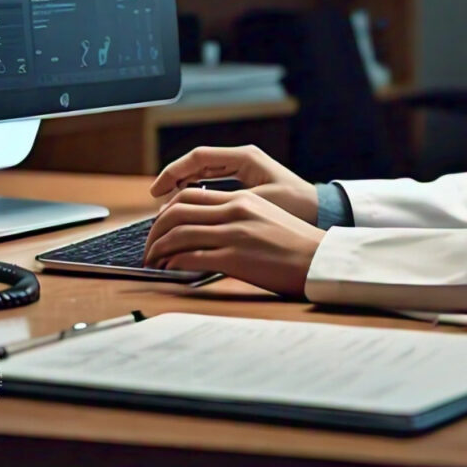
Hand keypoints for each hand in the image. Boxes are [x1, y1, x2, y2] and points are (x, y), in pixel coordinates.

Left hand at [142, 188, 324, 296]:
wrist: (318, 259)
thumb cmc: (295, 244)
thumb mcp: (265, 217)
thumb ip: (237, 216)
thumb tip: (209, 228)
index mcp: (242, 199)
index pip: (191, 195)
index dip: (167, 209)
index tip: (160, 225)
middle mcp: (234, 211)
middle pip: (176, 211)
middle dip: (154, 230)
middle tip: (149, 246)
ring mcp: (233, 234)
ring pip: (177, 234)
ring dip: (157, 249)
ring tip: (153, 262)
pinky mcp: (234, 258)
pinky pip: (189, 258)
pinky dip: (172, 264)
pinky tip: (169, 271)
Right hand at [150, 144, 318, 224]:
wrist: (319, 210)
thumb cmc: (296, 206)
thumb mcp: (260, 203)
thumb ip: (227, 204)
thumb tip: (193, 211)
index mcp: (245, 157)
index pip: (199, 157)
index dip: (173, 172)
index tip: (157, 190)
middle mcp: (243, 157)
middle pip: (198, 162)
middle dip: (175, 179)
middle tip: (159, 200)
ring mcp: (244, 166)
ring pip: (204, 171)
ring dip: (185, 185)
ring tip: (169, 205)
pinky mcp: (246, 178)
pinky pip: (214, 179)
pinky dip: (198, 190)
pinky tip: (190, 206)